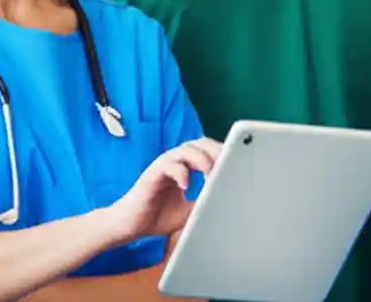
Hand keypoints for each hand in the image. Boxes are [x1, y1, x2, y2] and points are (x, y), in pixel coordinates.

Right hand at [106, 138, 221, 242]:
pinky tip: (186, 186)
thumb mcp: (190, 212)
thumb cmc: (157, 215)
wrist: (130, 226)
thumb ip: (206, 202)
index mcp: (186, 166)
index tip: (239, 163)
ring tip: (211, 174)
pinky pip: (168, 165)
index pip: (208, 150)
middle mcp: (176, 161)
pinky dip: (180, 173)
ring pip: (186, 149)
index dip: (223, 153)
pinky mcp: (152, 174)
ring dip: (202, 159)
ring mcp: (163, 165)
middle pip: (200, 143)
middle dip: (217, 151)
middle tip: (230, 165)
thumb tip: (228, 204)